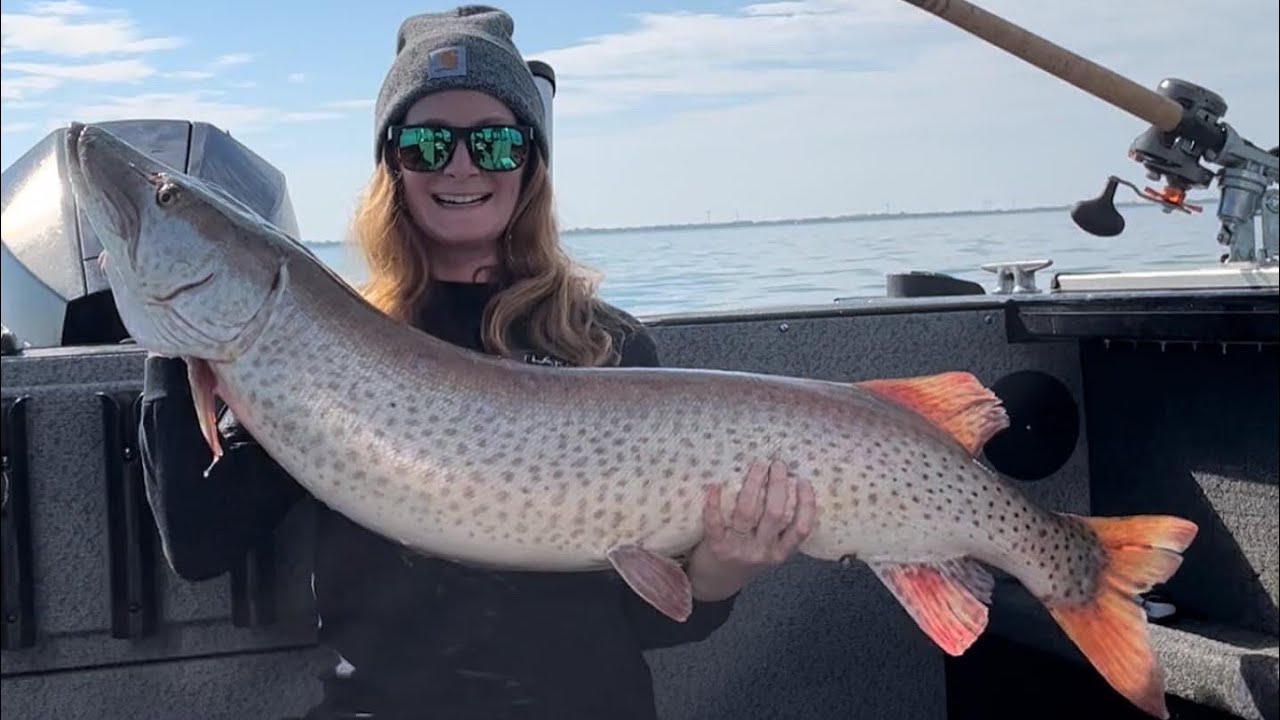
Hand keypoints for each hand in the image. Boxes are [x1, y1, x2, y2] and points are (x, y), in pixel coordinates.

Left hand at [685, 458, 816, 601]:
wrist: (717, 581)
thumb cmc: (747, 556)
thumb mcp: (770, 549)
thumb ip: (779, 528)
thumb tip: (788, 484)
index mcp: (780, 553)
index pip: (801, 529)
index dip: (806, 504)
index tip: (804, 481)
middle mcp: (762, 552)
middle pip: (774, 514)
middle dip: (778, 485)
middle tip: (778, 464)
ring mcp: (739, 549)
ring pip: (747, 512)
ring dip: (753, 485)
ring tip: (758, 466)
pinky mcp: (716, 547)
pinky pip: (715, 523)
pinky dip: (714, 503)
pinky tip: (715, 485)